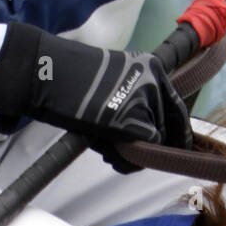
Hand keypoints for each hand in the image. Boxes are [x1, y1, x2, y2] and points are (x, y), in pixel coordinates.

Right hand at [0, 22, 191, 171]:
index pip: (176, 107)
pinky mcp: (134, 122)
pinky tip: (105, 150)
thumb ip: (135, 96)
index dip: (176, 131)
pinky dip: (126, 158)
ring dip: (132, 151)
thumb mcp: (114, 76)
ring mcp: (146, 101)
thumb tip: (149, 131)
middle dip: (145, 143)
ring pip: (155, 143)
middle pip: (166, 128)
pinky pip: (144, 152)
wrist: (49, 73)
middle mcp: (154, 81)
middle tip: (120, 147)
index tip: (174, 146)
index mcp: (152, 67)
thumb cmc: (70, 76)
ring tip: (106, 144)